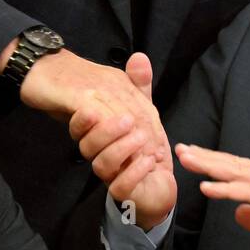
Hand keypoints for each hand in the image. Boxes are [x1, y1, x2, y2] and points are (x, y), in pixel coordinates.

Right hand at [69, 53, 175, 229]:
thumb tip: (140, 58)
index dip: (103, 115)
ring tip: (140, 137)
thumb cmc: (142, 143)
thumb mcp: (140, 107)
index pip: (94, 120)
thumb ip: (137, 84)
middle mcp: (101, 151)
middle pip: (90, 142)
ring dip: (120, 149)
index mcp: (99, 129)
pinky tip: (147, 161)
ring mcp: (109, 171)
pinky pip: (120, 186)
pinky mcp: (123, 191)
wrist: (158, 188)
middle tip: (128, 121)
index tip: (117, 105)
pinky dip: (133, 173)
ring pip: (101, 164)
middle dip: (108, 130)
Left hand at [176, 144, 249, 249]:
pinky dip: (230, 189)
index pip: (239, 171)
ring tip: (188, 160)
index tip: (193, 158)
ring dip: (212, 166)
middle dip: (206, 158)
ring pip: (240, 173)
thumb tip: (237, 214)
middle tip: (181, 149)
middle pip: (235, 165)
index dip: (215, 164)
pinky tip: (210, 188)